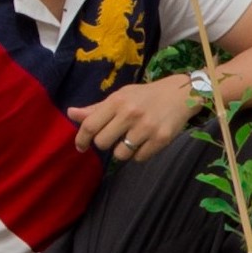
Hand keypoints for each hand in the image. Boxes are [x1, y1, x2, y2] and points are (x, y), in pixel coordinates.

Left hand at [68, 75, 195, 161]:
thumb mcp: (120, 97)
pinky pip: (139, 158)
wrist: (181, 94)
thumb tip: (70, 113)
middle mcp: (131, 114)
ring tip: (132, 139)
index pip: (90, 125)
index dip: (81, 139)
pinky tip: (145, 142)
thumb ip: (96, 109)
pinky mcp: (161, 139)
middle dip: (105, 143)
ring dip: (123, 151)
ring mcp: (147, 127)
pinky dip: (139, 154)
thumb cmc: (145, 96)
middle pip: (103, 143)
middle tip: (114, 136)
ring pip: (121, 154)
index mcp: (117, 101)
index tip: (81, 147)